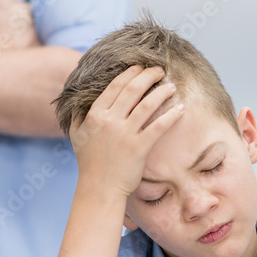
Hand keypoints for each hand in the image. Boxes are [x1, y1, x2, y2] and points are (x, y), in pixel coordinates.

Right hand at [70, 66, 183, 198]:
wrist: (99, 189)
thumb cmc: (89, 163)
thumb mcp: (76, 136)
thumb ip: (77, 116)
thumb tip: (78, 99)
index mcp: (95, 115)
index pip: (114, 86)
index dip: (129, 73)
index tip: (140, 67)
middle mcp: (109, 121)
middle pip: (132, 90)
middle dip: (148, 76)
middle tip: (159, 70)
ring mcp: (124, 134)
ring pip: (147, 105)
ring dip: (161, 92)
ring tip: (171, 86)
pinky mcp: (139, 148)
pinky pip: (158, 126)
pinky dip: (171, 115)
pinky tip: (180, 109)